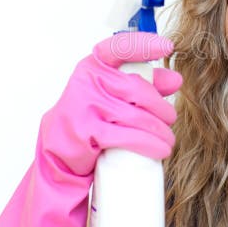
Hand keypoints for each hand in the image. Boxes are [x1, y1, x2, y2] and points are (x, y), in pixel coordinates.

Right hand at [0, 32, 181, 226]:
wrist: (54, 182)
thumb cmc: (89, 146)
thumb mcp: (111, 114)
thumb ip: (137, 93)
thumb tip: (174, 78)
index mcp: (88, 76)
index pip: (114, 48)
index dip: (140, 43)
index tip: (166, 48)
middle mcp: (81, 87)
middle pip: (136, 87)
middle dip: (159, 107)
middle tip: (168, 124)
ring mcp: (78, 109)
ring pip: (134, 109)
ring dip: (159, 127)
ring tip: (164, 144)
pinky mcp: (79, 135)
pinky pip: (124, 131)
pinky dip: (149, 141)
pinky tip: (160, 150)